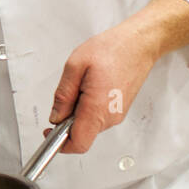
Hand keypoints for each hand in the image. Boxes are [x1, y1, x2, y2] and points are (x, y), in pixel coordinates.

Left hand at [46, 21, 159, 153]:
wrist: (139, 44)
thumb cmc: (112, 50)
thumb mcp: (75, 66)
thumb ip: (63, 95)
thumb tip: (56, 116)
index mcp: (97, 108)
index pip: (79, 143)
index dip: (60, 144)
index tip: (49, 133)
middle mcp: (110, 117)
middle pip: (82, 136)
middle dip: (66, 123)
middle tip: (63, 99)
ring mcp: (116, 115)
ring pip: (89, 126)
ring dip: (76, 114)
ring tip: (80, 87)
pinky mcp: (119, 110)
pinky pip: (97, 118)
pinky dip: (87, 109)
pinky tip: (88, 88)